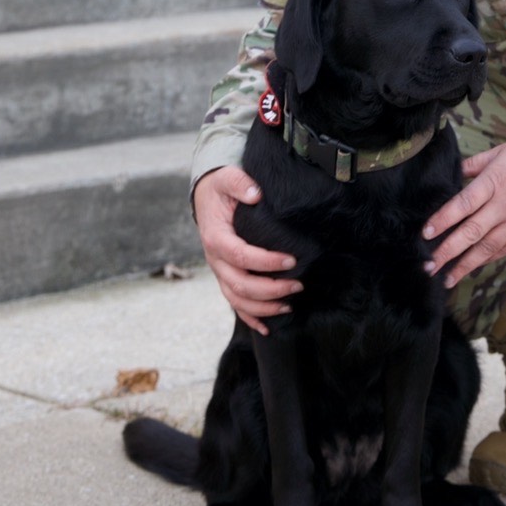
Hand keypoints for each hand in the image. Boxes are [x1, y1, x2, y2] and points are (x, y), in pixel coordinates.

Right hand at [193, 167, 300, 334]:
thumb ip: (240, 183)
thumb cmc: (221, 188)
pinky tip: (268, 327)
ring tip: (289, 305)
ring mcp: (219, 271)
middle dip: (270, 289)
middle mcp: (215, 259)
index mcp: (216, 237)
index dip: (265, 262)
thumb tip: (255, 194)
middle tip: (298, 284)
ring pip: (237, 299)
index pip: (240, 255)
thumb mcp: (227, 177)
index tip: (291, 260)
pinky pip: (235, 304)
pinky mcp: (226, 277)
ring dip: (263, 307)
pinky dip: (251, 318)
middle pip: (239, 284)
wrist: (207, 197)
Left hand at [422, 133, 505, 288]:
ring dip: (465, 265)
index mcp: (494, 182)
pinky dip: (488, 260)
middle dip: (447, 252)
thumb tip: (456, 173)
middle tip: (428, 267)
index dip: (442, 221)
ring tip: (447, 279)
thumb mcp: (503, 151)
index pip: (461, 205)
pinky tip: (474, 268)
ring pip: (487, 248)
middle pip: (470, 232)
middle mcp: (504, 206)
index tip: (425, 235)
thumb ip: (476, 164)